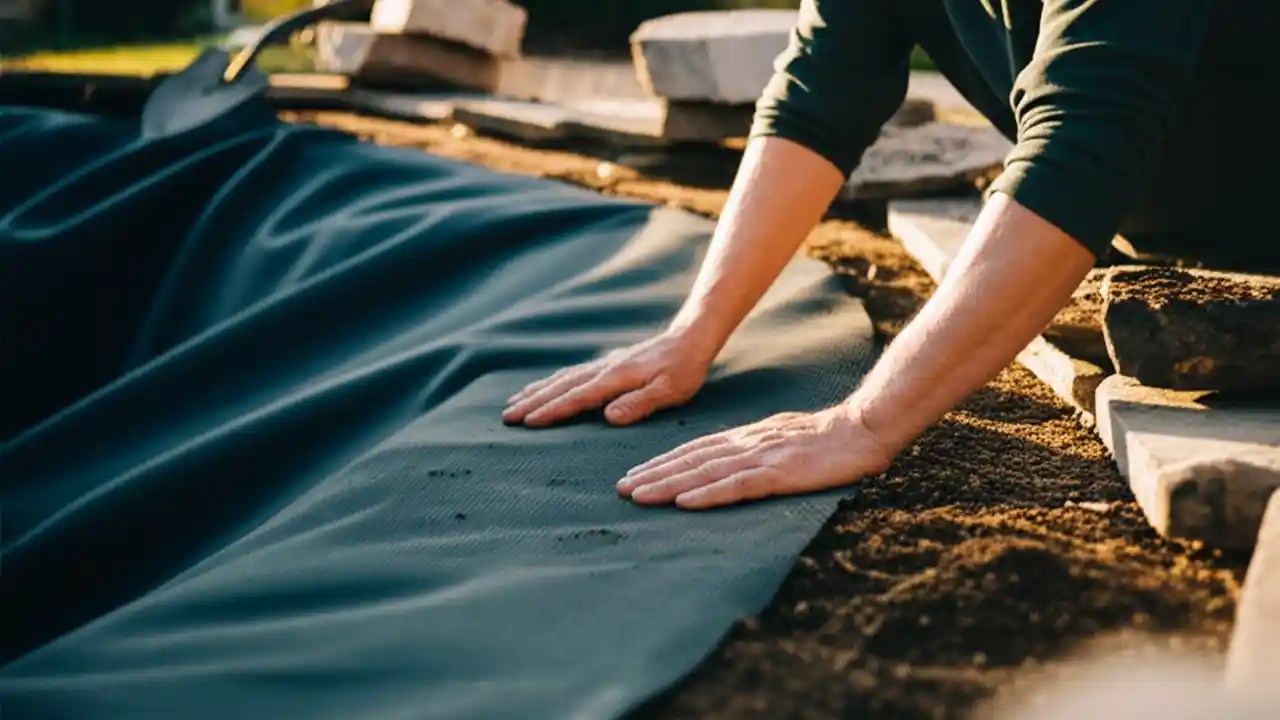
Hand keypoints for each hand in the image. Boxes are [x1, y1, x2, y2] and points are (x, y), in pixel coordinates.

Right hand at [502, 330, 715, 427]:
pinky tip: (544, 387)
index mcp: (616, 378)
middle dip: (533, 402)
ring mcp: (603, 364)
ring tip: (514, 402)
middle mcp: (604, 369)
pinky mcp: (607, 364)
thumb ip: (639, 403)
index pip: (577, 397)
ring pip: (563, 378)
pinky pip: (572, 374)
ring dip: (537, 391)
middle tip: (506, 416)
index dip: (552, 411)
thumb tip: (608, 416)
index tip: (528, 422)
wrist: (690, 338)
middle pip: (562, 387)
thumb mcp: (670, 391)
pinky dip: (552, 382)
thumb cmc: (684, 369)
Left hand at [616, 406, 893, 509]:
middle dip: (653, 475)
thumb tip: (731, 462)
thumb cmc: (828, 437)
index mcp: (747, 437)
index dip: (663, 463)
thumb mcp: (783, 439)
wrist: (864, 427)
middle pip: (691, 460)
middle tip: (621, 489)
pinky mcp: (780, 473)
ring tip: (639, 495)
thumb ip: (756, 449)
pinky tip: (686, 502)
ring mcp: (762, 457)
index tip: (636, 475)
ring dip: (668, 485)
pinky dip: (708, 494)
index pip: (695, 450)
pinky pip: (737, 485)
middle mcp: (746, 444)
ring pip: (704, 472)